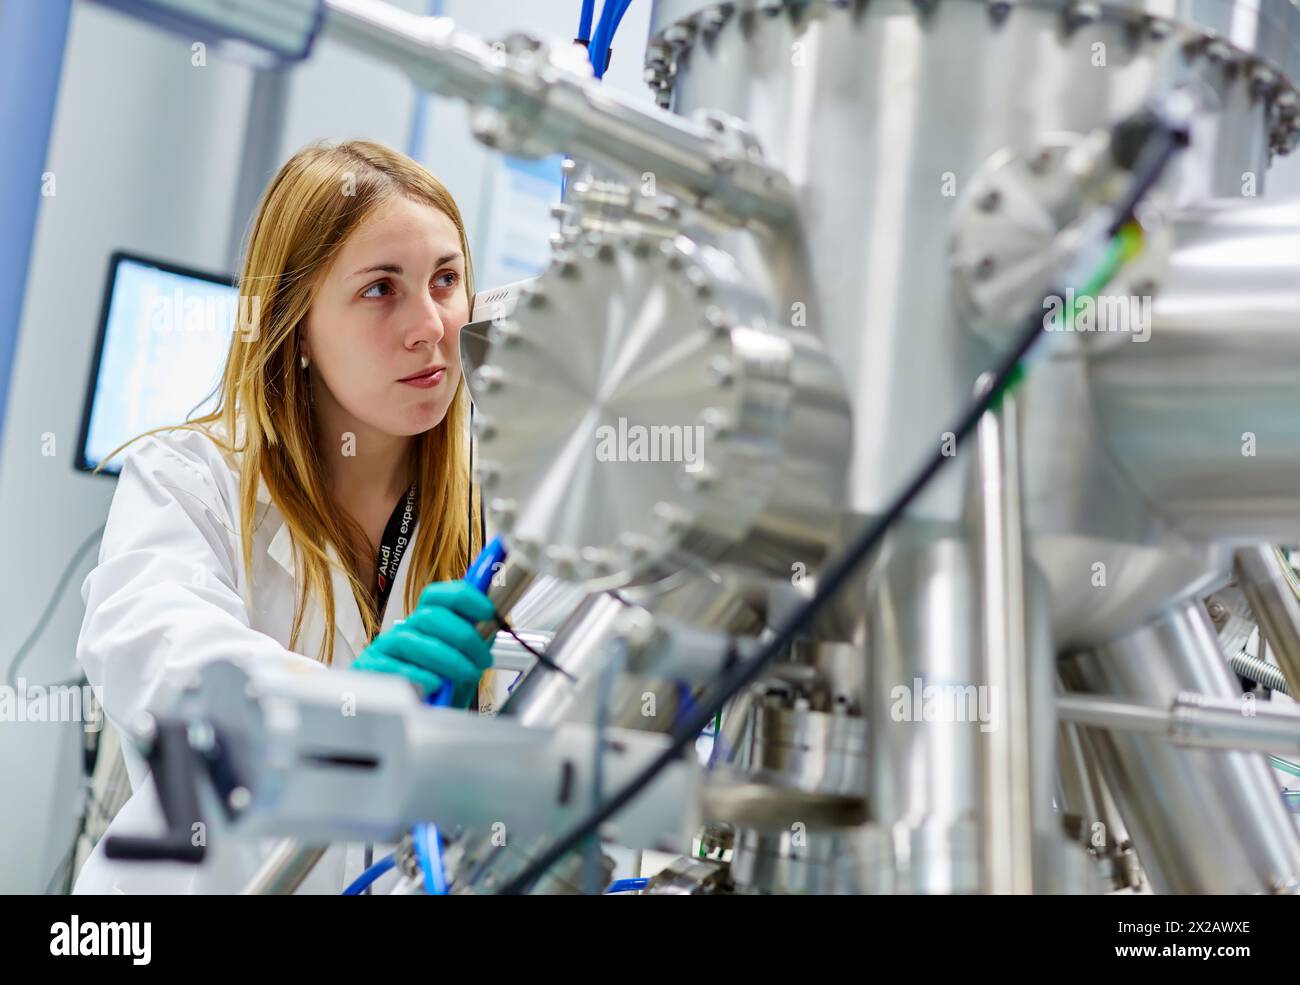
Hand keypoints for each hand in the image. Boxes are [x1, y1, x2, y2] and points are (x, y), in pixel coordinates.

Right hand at [352, 580, 495, 707]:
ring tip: (466, 674)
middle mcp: (403, 630)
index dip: (464, 598)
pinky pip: (392, 667)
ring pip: (413, 641)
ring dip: (448, 658)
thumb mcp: (462, 662)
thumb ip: (475, 639)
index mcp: (424, 623)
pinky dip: (418, 675)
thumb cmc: (438, 688)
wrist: (415, 718)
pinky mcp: (371, 671)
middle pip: (430, 617)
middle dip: (464, 637)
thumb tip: (494, 619)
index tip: (487, 611)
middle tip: (482, 659)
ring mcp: (385, 649)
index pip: (437, 595)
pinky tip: (435, 685)